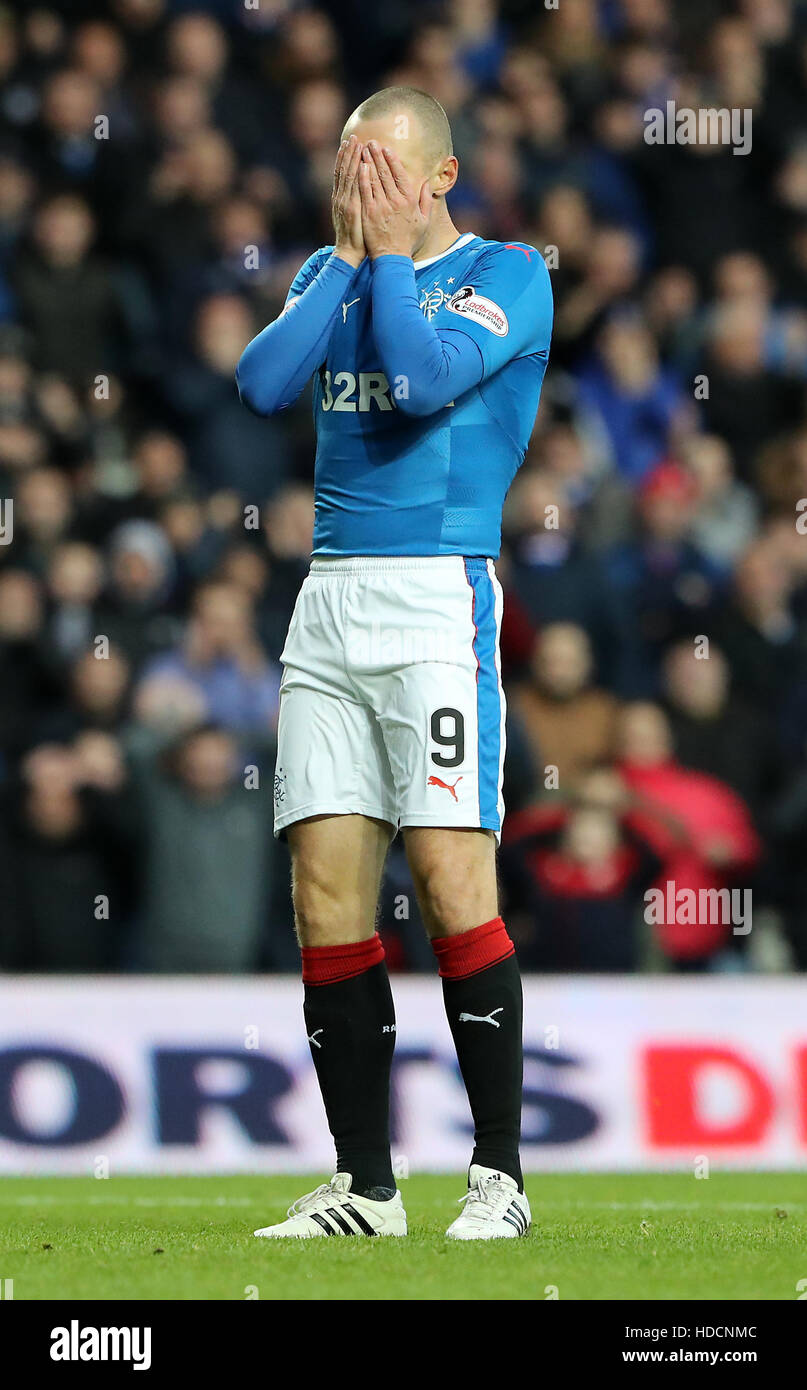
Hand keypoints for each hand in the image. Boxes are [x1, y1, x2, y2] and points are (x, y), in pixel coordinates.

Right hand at [331, 134, 364, 267]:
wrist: (349, 254)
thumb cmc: (355, 238)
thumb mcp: (353, 217)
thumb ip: (355, 202)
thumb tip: (362, 190)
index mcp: (341, 199)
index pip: (342, 174)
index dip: (345, 158)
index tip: (349, 143)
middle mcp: (340, 198)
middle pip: (343, 170)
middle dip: (348, 153)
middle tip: (353, 136)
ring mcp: (345, 203)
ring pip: (347, 175)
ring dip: (351, 158)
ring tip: (356, 143)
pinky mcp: (351, 209)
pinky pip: (354, 188)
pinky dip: (356, 174)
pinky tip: (360, 163)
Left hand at [358, 141, 429, 259]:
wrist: (392, 258)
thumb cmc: (408, 241)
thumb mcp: (424, 221)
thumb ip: (426, 201)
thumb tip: (428, 183)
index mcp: (409, 201)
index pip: (400, 175)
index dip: (392, 160)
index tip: (387, 149)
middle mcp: (396, 201)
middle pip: (386, 173)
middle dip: (378, 155)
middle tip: (372, 142)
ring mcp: (381, 206)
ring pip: (374, 179)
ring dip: (369, 162)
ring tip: (363, 149)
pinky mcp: (369, 213)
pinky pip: (365, 191)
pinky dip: (362, 177)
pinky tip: (359, 166)